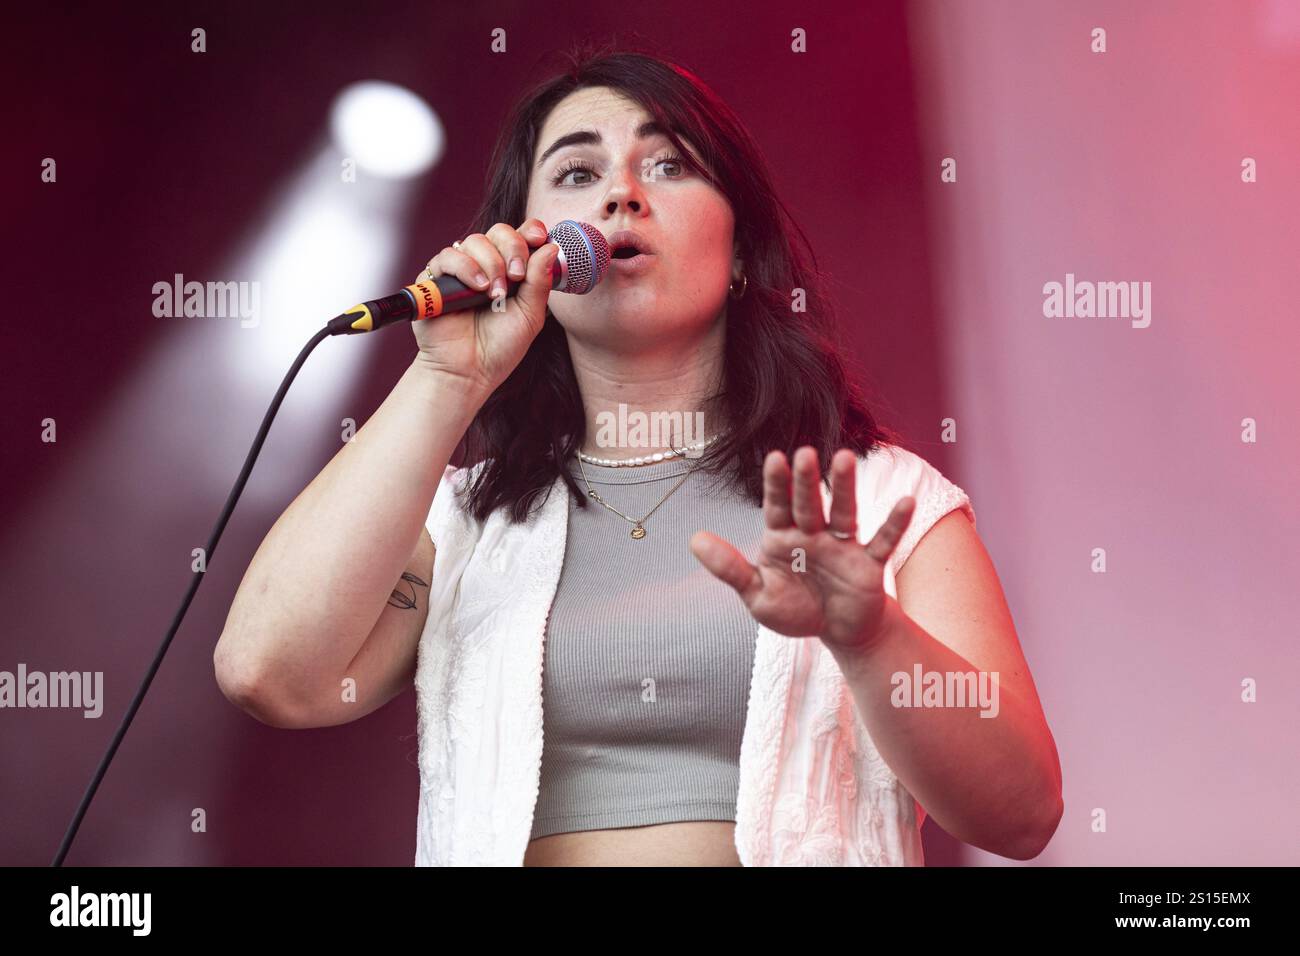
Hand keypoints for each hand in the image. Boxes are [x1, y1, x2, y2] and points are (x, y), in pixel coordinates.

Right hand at [411, 219, 558, 395]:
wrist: (469, 372)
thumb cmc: (500, 347)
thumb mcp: (530, 315)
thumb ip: (539, 281)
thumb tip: (551, 248)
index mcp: (510, 271)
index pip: (520, 237)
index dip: (531, 231)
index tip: (540, 238)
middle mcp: (485, 266)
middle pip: (499, 232)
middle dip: (512, 248)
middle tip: (516, 275)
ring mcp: (460, 271)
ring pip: (475, 241)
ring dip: (491, 263)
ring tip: (495, 293)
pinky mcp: (435, 280)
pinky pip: (448, 256)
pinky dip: (466, 268)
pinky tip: (478, 288)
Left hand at [688, 446, 914, 651]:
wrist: (838, 633)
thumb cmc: (796, 610)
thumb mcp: (758, 595)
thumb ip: (729, 568)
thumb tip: (694, 539)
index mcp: (782, 538)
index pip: (777, 506)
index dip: (777, 484)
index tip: (774, 458)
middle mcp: (813, 534)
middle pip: (809, 504)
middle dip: (806, 481)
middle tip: (804, 453)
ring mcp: (842, 547)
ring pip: (844, 513)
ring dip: (846, 487)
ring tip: (845, 457)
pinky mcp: (868, 564)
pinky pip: (882, 542)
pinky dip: (895, 524)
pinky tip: (906, 501)